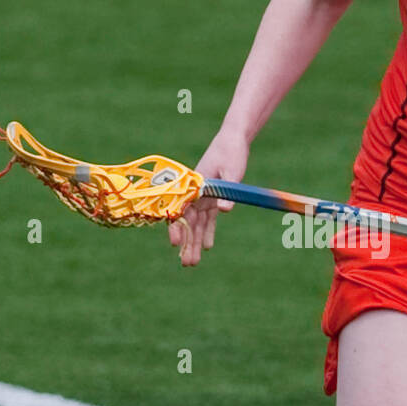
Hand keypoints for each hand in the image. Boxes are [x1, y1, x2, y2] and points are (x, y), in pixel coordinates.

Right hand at [168, 130, 249, 266]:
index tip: (174, 243)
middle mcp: (196, 193)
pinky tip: (207, 246)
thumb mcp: (232, 171)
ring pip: (197, 224)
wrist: (232, 142)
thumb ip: (227, 192)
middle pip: (189, 222)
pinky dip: (207, 232)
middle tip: (187, 263)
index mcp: (195, 186)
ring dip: (195, 242)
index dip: (177, 227)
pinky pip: (208, 219)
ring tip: (192, 262)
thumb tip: (224, 211)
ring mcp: (204, 197)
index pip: (181, 210)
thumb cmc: (230, 153)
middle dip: (187, 243)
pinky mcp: (213, 198)